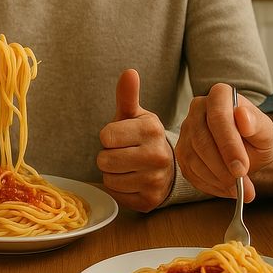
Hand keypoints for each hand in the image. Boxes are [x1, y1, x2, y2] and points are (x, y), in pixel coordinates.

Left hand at [97, 69, 173, 211]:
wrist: (167, 167)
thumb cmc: (142, 138)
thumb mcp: (135, 115)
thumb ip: (128, 96)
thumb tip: (129, 72)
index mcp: (152, 129)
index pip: (106, 136)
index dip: (108, 137)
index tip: (121, 138)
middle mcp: (157, 155)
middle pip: (105, 160)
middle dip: (108, 156)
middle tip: (122, 154)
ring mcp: (155, 180)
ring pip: (109, 179)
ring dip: (112, 174)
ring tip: (127, 167)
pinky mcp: (149, 200)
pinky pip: (116, 195)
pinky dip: (119, 189)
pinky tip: (132, 181)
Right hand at [175, 82, 272, 201]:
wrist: (247, 148)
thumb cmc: (256, 137)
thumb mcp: (266, 131)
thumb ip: (257, 124)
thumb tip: (242, 115)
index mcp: (219, 95)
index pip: (218, 117)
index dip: (229, 145)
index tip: (242, 168)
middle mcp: (197, 108)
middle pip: (202, 140)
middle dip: (222, 167)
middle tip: (241, 185)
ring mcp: (186, 130)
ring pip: (193, 157)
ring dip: (216, 178)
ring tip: (237, 190)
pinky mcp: (181, 151)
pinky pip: (189, 170)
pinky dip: (208, 184)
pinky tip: (225, 189)